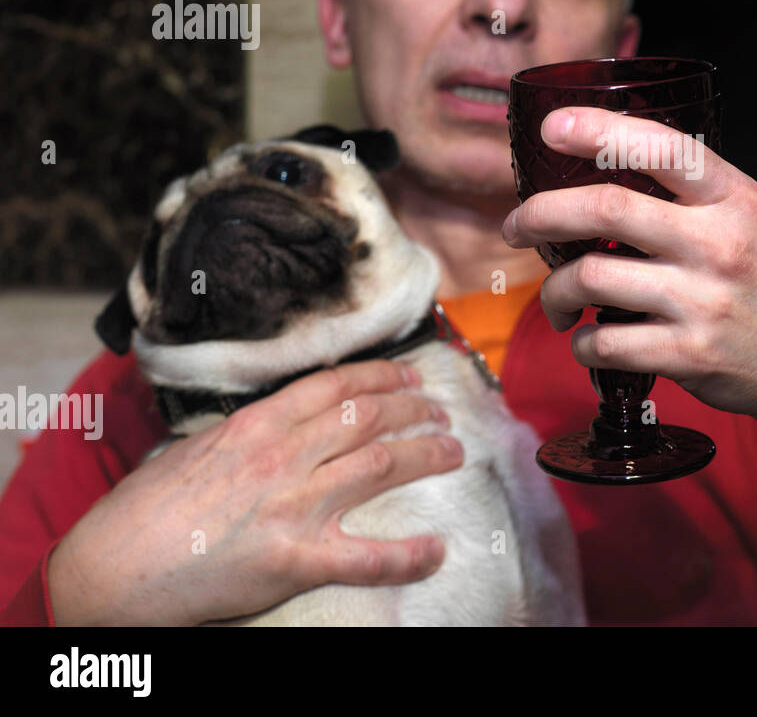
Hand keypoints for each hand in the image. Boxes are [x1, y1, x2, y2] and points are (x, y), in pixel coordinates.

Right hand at [48, 359, 462, 624]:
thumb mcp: (196, 449)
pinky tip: (438, 550)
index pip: (335, 385)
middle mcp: (281, 456)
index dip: (383, 378)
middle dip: (414, 410)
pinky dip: (409, 555)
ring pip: (380, 464)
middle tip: (441, 413)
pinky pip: (367, 556)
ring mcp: (292, 505)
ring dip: (426, 455)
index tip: (412, 379)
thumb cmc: (144, 511)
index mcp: (255, 425)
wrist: (111, 570)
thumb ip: (246, 434)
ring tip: (454, 452)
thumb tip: (281, 423)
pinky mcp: (294, 560)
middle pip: (368, 417)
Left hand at [502, 107, 756, 479]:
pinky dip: (582, 342)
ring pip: (591, 277)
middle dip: (542, 213)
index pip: (661, 147)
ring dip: (556, 290)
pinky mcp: (689, 354)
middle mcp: (718, 243)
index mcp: (735, 199)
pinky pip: (605, 342)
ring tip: (558, 298)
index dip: (597, 130)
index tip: (551, 127)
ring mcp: (703, 301)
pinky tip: (589, 339)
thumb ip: (696, 195)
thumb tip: (612, 167)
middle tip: (517, 225)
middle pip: (605, 208)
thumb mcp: (755, 220)